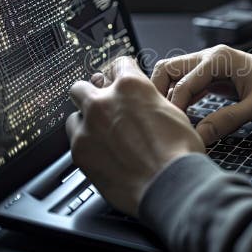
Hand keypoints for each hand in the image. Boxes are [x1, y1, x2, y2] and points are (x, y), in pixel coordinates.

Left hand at [66, 56, 203, 216]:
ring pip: (74, 116)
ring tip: (101, 137)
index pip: (118, 65)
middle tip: (103, 108)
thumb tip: (144, 103)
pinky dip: (86, 146)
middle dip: (92, 95)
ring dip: (85, 123)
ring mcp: (88, 127)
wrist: (170, 186)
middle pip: (82, 86)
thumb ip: (149, 101)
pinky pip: (74, 142)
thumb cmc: (178, 153)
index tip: (119, 81)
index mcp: (131, 87)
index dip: (121, 73)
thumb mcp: (173, 112)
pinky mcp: (79, 152)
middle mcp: (104, 102)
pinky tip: (101, 155)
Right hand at [151, 45, 251, 143]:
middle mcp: (214, 59)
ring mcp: (216, 70)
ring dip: (171, 98)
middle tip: (157, 121)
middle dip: (160, 94)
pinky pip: (192, 89)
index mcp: (220, 58)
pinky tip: (182, 120)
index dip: (172, 107)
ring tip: (165, 123)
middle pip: (170, 71)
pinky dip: (184, 102)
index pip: (180, 81)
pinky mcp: (221, 82)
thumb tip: (198, 136)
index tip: (169, 129)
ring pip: (179, 80)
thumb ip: (226, 121)